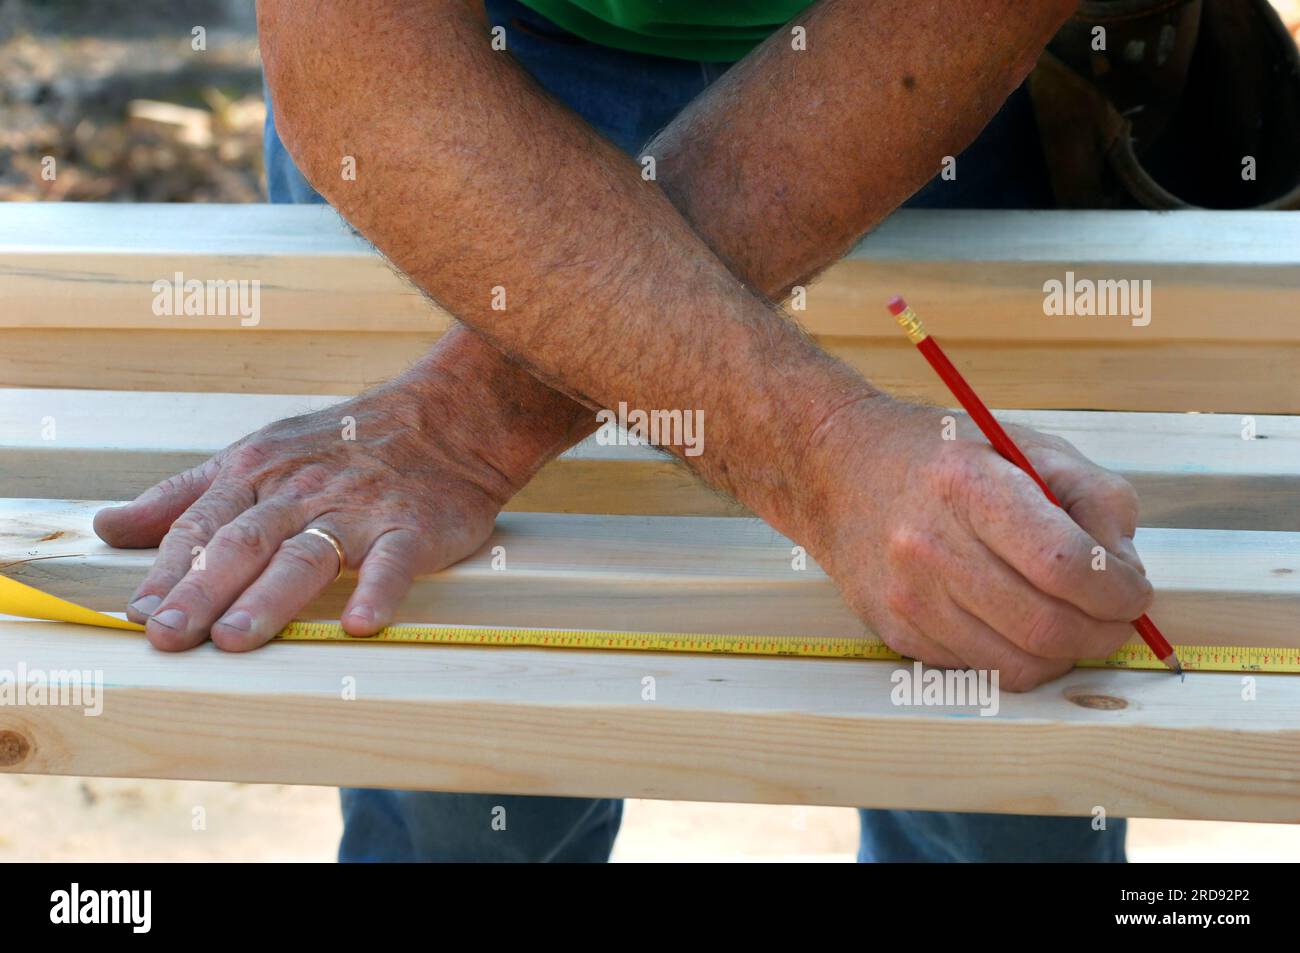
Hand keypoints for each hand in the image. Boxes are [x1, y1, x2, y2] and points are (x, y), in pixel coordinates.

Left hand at [94, 370, 519, 651]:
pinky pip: (393, 562)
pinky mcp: (411, 529)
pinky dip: (378, 591)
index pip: (201, 525)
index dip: (167, 569)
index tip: (136, 614)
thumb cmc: (344, 441)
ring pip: (305, 555)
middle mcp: (301, 491)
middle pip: (243, 544)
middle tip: (167, 635)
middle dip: (200, 590)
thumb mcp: (256, 454)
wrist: (446, 417)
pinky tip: (361, 624)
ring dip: (269, 598)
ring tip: (233, 639)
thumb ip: (185, 496)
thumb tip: (108, 527)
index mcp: (257, 473)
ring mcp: (357, 510)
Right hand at [802, 400, 1153, 690]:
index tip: (1133, 590)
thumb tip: (1126, 572)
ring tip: (1072, 622)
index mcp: (969, 486)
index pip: (1065, 565)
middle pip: (1047, 627)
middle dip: (1104, 632)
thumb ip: (1096, 498)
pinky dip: (1017, 656)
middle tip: (1115, 618)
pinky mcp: (895, 630)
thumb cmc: (942, 456)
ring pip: (1019, 664)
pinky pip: (982, 670)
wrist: (837, 470)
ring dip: (1066, 654)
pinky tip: (1017, 622)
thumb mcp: (1028, 446)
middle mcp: (930, 545)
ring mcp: (908, 596)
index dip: (1119, 591)